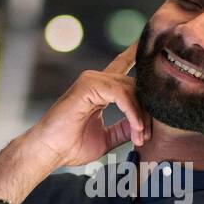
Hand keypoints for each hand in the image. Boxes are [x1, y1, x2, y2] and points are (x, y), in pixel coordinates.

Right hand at [26, 40, 151, 167]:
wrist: (50, 152)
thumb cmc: (71, 146)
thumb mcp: (107, 138)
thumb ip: (124, 128)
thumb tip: (143, 125)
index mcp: (99, 90)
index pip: (122, 69)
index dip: (136, 57)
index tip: (153, 51)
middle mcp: (96, 81)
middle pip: (135, 86)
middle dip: (146, 112)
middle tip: (146, 137)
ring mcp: (91, 81)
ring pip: (130, 89)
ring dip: (140, 115)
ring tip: (140, 135)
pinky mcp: (88, 86)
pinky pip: (121, 94)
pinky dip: (132, 111)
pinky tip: (135, 126)